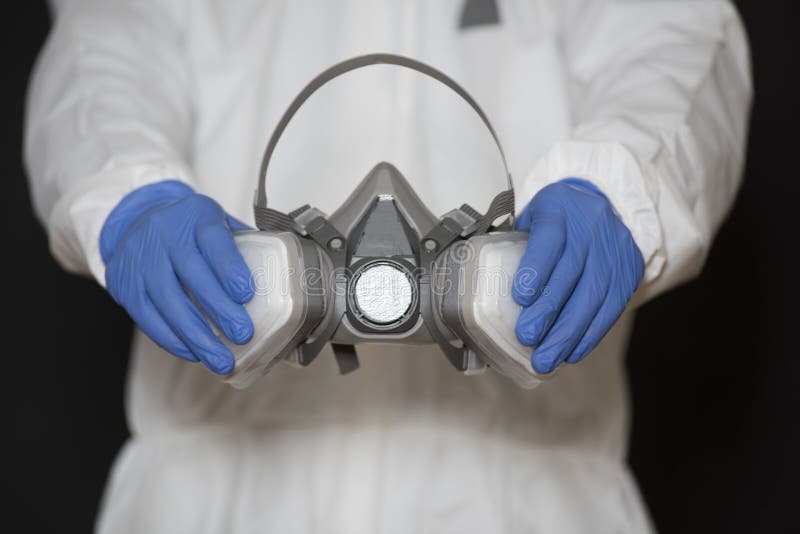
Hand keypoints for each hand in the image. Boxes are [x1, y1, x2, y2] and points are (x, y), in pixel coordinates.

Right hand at [100, 180, 253, 373]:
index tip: (246, 294)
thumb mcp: (217, 223)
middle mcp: (164, 233)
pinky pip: (147, 316)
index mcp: (196, 215)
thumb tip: (281, 280)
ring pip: (168, 301)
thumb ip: (243, 247)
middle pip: (191, 274)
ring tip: (220, 359)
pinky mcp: (124, 284)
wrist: (136, 220)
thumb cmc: (190, 229)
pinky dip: (172, 339)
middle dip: (218, 309)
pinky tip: (193, 352)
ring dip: (196, 335)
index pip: (213, 240)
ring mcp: (140, 258)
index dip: (229, 268)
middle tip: (242, 334)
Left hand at [512, 178, 643, 373]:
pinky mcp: (630, 269)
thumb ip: (516, 250)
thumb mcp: (531, 221)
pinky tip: (572, 352)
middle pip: (572, 271)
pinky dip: (591, 334)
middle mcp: (592, 225)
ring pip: (594, 295)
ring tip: (547, 358)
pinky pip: (613, 307)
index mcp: (559, 208)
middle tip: (527, 337)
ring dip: (569, 332)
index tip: (520, 298)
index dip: (536, 268)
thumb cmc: (555, 220)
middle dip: (549, 310)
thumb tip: (489, 298)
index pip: (549, 237)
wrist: (600, 203)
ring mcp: (615, 247)